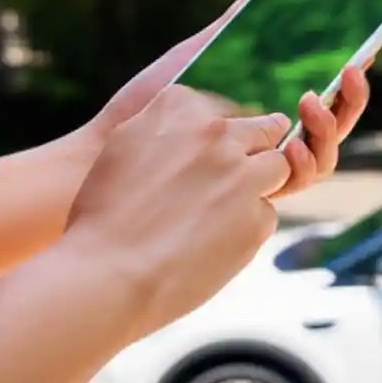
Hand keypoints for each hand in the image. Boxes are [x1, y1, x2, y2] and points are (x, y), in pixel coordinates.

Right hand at [66, 85, 292, 336]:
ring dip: (259, 185)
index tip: (210, 153)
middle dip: (255, 150)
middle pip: (260, 131)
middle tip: (240, 173)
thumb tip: (194, 120)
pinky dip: (247, 227)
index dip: (220, 135)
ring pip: (277, 167)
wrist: (107, 275)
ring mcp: (241, 175)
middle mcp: (215, 134)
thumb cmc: (105, 216)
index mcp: (178, 107)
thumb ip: (163, 125)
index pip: (223, 111)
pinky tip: (214, 244)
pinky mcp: (257, 217)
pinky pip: (265, 214)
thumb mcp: (124, 147)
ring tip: (225, 212)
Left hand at [89, 0, 373, 197]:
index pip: (319, 93)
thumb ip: (225, 35)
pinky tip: (292, 138)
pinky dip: (305, 157)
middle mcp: (271, 144)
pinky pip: (299, 179)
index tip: (365, 43)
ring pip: (324, 153)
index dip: (344, 73)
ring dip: (330, 125)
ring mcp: (265, 173)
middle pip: (332, 123)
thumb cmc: (138, 113)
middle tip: (353, 68)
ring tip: (311, 100)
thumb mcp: (186, 64)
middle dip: (351, 96)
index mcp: (261, 111)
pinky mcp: (254, 198)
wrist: (99, 158)